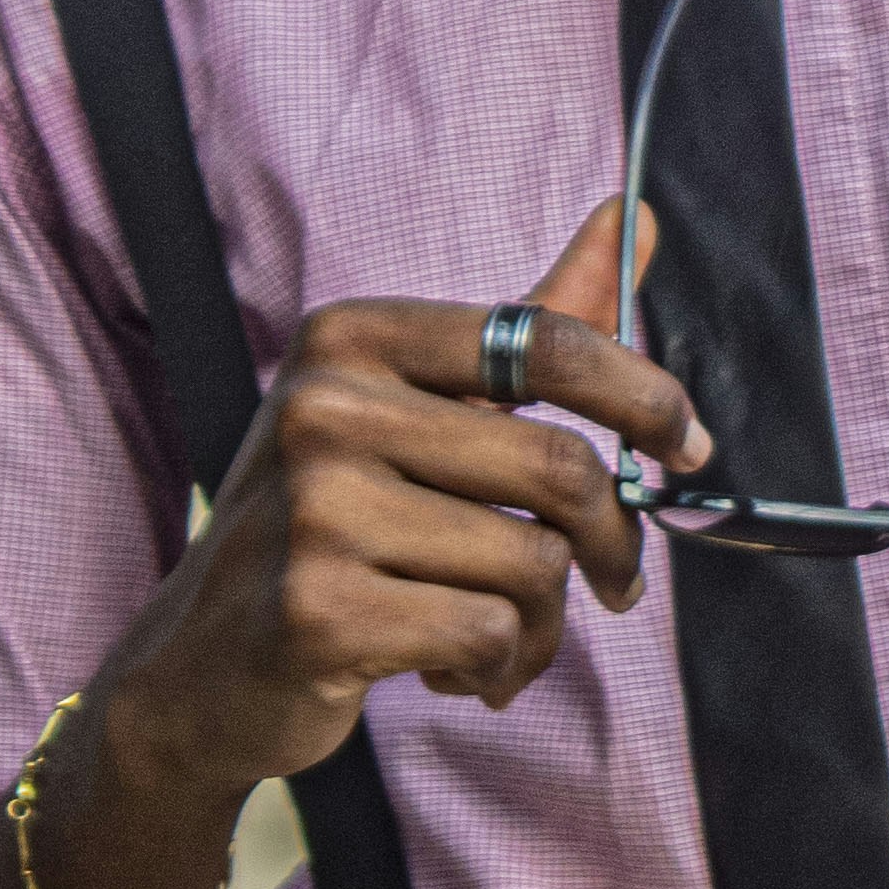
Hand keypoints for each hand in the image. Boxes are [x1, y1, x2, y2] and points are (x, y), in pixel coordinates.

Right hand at [91, 194, 710, 807]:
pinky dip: (498, 669)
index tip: (689, 449)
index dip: (644, 397)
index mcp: (352, 336)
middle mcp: (322, 406)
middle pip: (558, 469)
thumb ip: (530, 323)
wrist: (199, 668)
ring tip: (496, 639)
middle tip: (614, 584)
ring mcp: (313, 508)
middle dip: (611, 543)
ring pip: (533, 565)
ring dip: (542, 625)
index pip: (547, 341)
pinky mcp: (318, 610)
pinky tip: (453, 674)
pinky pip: (488, 634)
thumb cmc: (332, 526)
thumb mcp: (414, 409)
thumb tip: (635, 214)